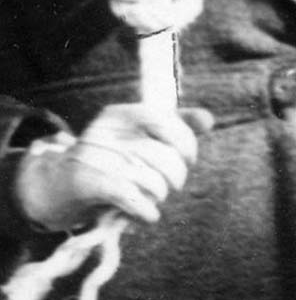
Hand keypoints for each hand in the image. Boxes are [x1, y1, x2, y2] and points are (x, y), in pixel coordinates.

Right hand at [13, 104, 214, 230]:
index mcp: (122, 113)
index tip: (188, 159)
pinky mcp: (87, 183)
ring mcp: (95, 156)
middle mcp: (107, 130)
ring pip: (153, 181)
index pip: (169, 121)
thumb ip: (177, 125)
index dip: (187, 143)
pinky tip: (149, 215)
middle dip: (175, 176)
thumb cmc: (108, 161)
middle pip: (166, 157)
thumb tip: (209, 120)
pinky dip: (147, 211)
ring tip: (153, 198)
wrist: (54, 187)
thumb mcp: (138, 137)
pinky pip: (133, 198)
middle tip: (169, 185)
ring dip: (160, 196)